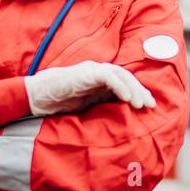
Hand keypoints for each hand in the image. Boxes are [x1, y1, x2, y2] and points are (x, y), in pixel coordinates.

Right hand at [25, 60, 156, 116]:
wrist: (39, 96)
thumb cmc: (61, 103)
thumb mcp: (88, 107)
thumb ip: (103, 107)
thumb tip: (122, 119)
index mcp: (101, 80)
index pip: (126, 83)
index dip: (139, 93)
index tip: (149, 106)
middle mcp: (99, 72)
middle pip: (127, 77)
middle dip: (140, 91)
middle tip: (150, 105)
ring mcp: (93, 71)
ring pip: (120, 75)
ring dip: (132, 89)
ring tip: (140, 104)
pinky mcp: (86, 73)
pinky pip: (107, 76)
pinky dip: (118, 86)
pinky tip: (125, 98)